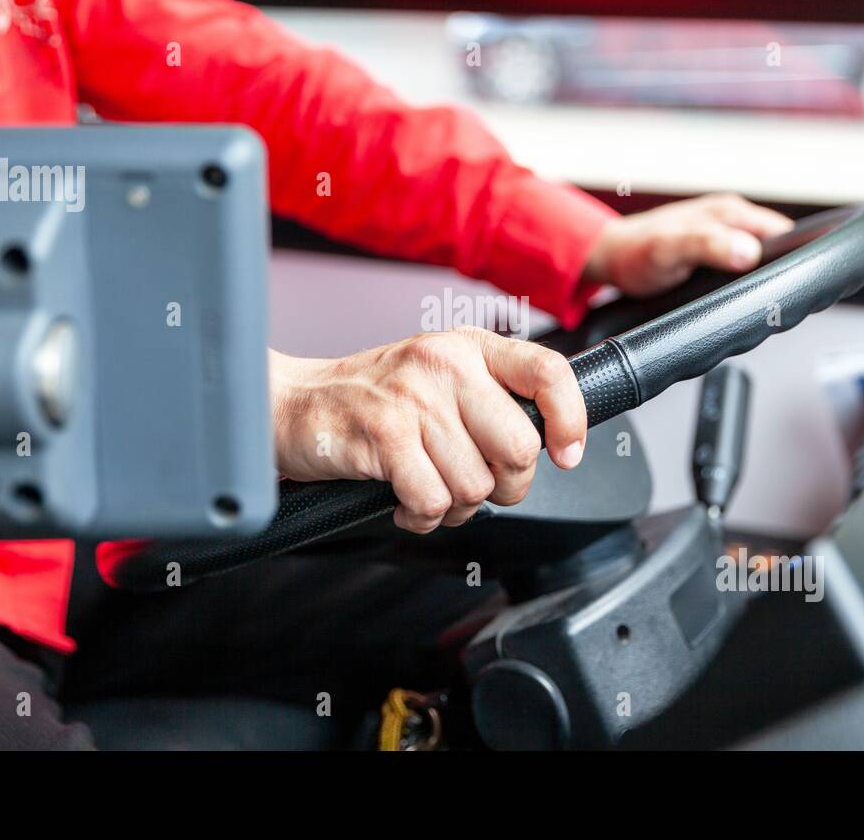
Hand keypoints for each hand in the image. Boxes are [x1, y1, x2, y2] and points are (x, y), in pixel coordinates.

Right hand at [269, 328, 585, 532]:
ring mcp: (414, 399)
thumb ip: (492, 400)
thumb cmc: (372, 401)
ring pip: (475, 485)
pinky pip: (433, 502)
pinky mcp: (383, 436)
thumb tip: (549, 444)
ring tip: (426, 487)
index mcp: (469, 347)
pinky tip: (402, 500)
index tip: (565, 453)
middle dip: (503, 486)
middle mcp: (445, 365)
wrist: (293, 404)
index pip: (548, 373)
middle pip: (519, 448)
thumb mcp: (440, 380)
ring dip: (453, 506)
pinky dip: (420, 517)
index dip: (570, 420)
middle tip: (473, 484)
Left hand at [584, 193, 793, 296]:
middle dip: (784, 271)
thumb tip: (749, 253)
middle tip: (776, 302)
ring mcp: (727, 234)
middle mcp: (733, 219)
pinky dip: (749, 279)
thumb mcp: (670, 249)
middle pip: (779, 246)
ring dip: (766, 276)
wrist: (611, 256)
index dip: (796, 256)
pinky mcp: (718, 251)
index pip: (784, 233)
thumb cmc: (636, 252)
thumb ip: (708, 246)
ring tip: (764, 300)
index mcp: (731, 213)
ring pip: (764, 256)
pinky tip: (743, 293)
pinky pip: (746, 263)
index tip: (795, 281)